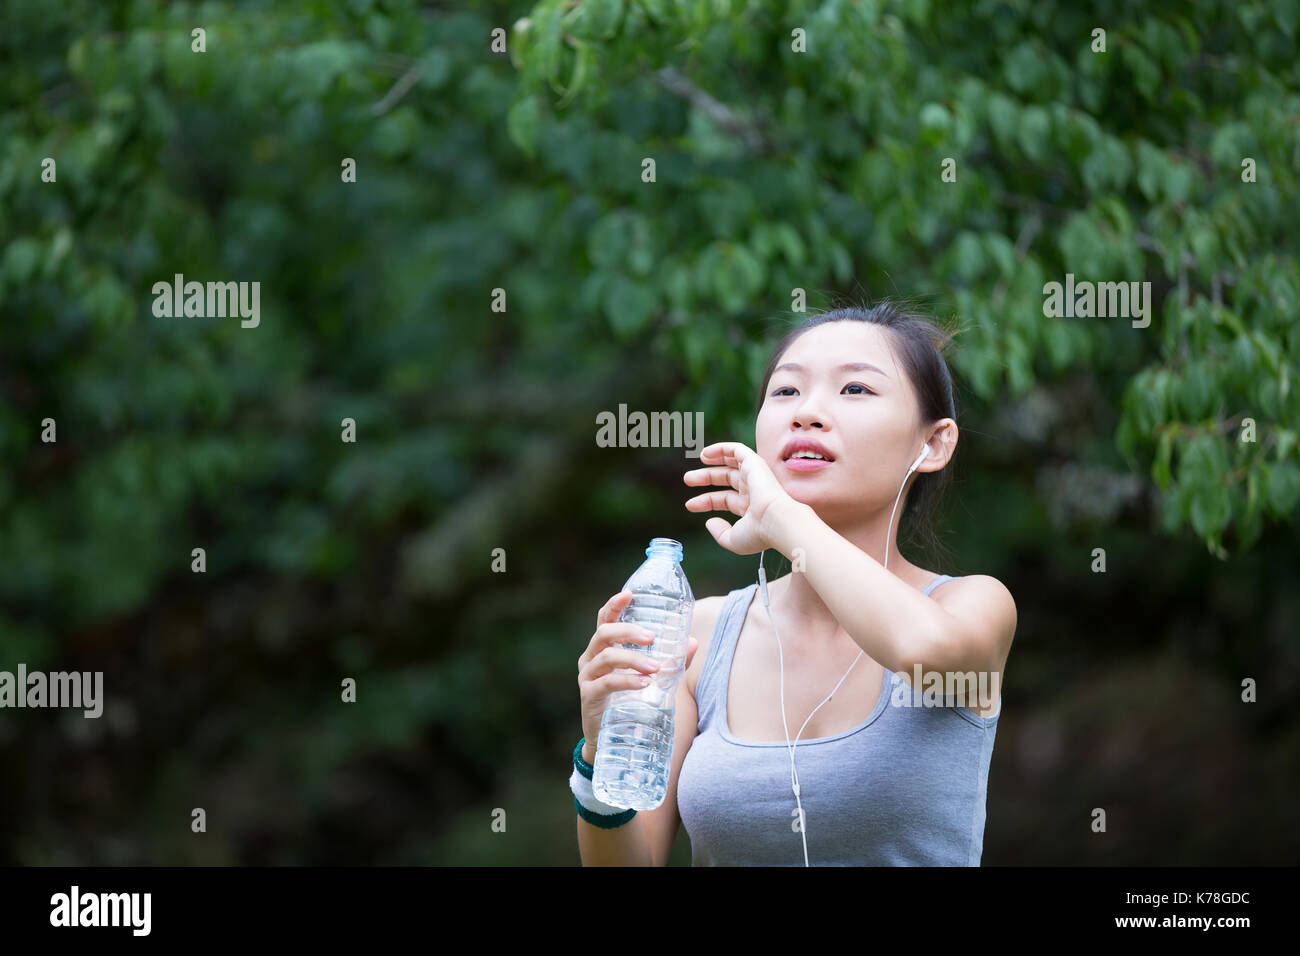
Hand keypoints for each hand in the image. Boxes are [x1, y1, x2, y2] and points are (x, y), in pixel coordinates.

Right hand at [578, 590, 699, 762]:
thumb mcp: (651, 678)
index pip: (604, 619)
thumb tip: (692, 643)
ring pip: (607, 657)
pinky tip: (645, 683)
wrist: (610, 740)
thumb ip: (671, 661)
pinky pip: (607, 682)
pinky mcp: (588, 696)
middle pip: (604, 633)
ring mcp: (587, 677)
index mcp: (603, 648)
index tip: (630, 594)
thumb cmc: (630, 702)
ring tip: (656, 668)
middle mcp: (591, 658)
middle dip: (629, 631)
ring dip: (634, 659)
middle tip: (652, 637)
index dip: (614, 605)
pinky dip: (627, 680)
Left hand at [683, 441, 798, 555]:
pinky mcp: (755, 464)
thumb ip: (720, 533)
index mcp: (750, 508)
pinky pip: (737, 450)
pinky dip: (722, 448)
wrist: (777, 521)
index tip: (689, 505)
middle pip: (726, 479)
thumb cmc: (758, 534)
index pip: (724, 500)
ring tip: (699, 458)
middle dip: (706, 477)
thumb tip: (710, 522)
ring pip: (731, 462)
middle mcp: (752, 490)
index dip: (706, 501)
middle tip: (687, 479)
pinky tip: (706, 453)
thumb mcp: (734, 540)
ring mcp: (754, 477)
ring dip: (714, 459)